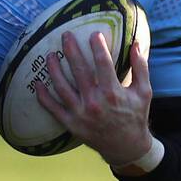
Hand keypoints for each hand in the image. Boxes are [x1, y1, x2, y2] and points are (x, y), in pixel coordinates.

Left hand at [35, 32, 154, 167]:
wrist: (126, 147)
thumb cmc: (135, 116)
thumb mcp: (144, 92)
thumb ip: (141, 68)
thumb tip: (136, 44)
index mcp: (113, 93)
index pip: (103, 64)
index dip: (97, 47)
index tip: (93, 33)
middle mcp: (95, 102)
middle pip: (79, 71)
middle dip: (71, 50)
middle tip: (65, 35)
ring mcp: (80, 113)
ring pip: (62, 87)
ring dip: (54, 69)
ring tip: (50, 55)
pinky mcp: (70, 123)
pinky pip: (52, 108)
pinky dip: (43, 96)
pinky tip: (37, 83)